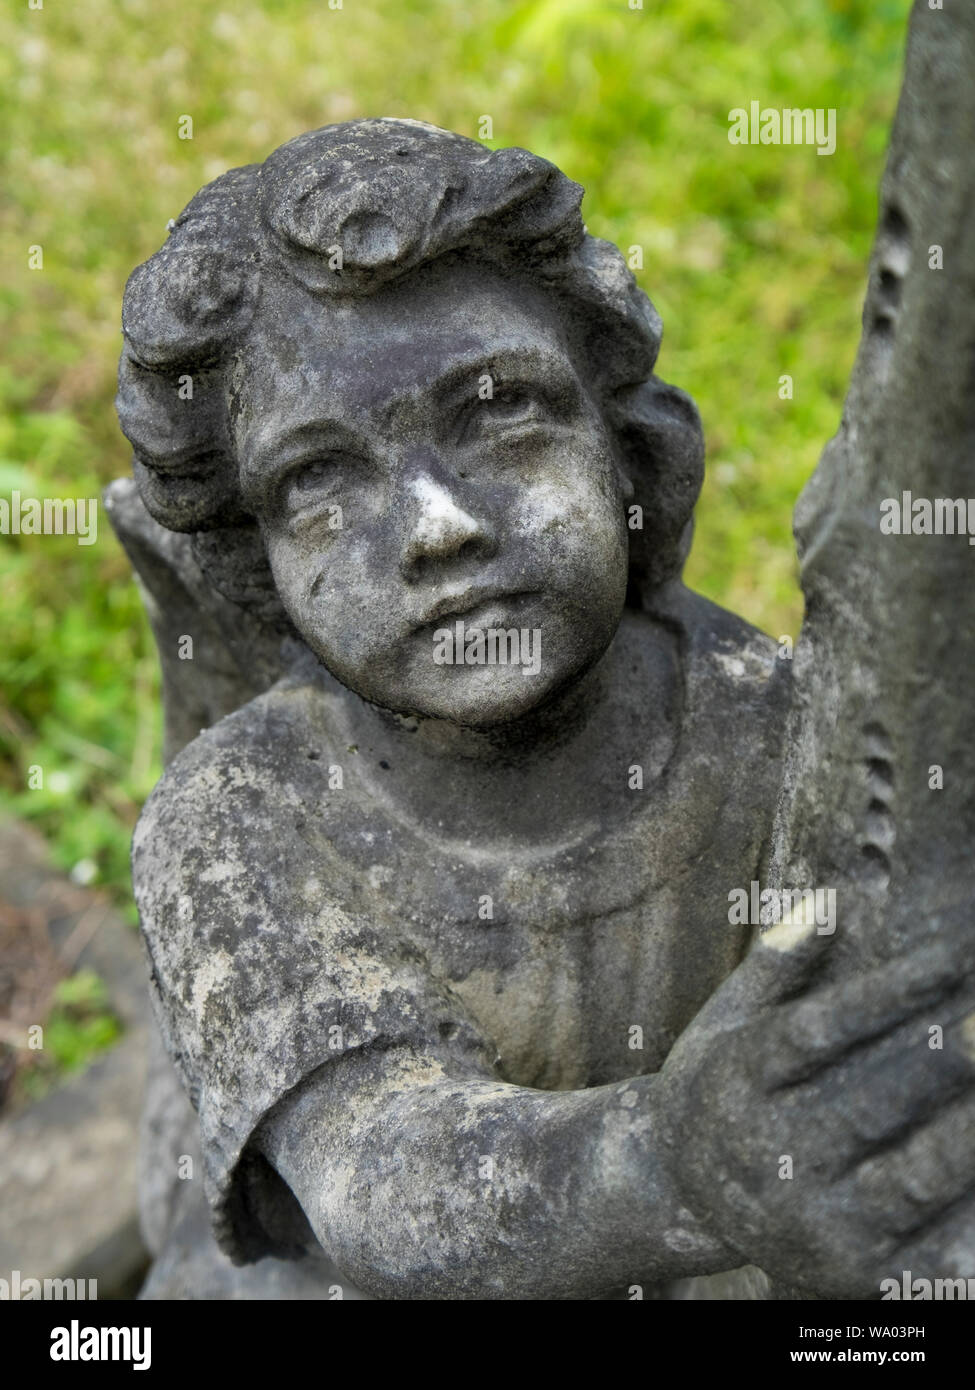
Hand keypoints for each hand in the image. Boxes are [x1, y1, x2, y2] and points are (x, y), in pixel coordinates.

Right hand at [656, 915, 974, 1296]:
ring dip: (965, 1139)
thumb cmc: (723, 1087)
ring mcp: (810, 1223)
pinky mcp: (851, 1274)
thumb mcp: (725, 1021)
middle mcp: (769, 1157)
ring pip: (907, 1179)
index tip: (949, 957)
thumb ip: (776, 965)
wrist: (680, 1198)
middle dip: (939, 1064)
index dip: (885, 993)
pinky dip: (967, 1225)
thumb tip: (830, 899)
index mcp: (737, 1085)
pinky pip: (926, 1252)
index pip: (817, 1032)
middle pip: (864, 1107)